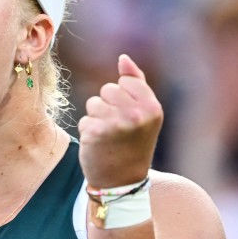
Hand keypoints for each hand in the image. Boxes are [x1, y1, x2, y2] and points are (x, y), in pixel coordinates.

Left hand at [78, 54, 162, 188]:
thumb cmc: (133, 143)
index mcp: (152, 107)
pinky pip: (84, 119)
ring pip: (93, 103)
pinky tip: (99, 145)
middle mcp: (136, 114)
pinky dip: (89, 131)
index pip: (125, 81)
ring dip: (97, 118)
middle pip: (107, 90)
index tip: (131, 118)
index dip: (123, 97)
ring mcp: (115, 123)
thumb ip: (136, 83)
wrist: (122, 181)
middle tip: (118, 129)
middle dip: (108, 106)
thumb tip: (123, 58)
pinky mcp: (96, 133)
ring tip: (109, 136)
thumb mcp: (144, 114)